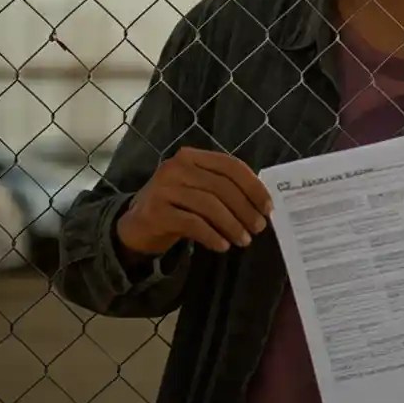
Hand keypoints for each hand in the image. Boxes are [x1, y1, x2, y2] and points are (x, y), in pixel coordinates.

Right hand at [115, 147, 272, 256]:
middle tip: (258, 228)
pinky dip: (212, 235)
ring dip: (232, 225)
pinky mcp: (156, 212)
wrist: (135, 226)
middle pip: (221, 186)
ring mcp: (164, 188)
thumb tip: (261, 204)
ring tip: (244, 240)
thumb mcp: (198, 189)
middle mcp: (176, 167)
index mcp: (191, 156)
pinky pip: (192, 223)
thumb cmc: (175, 206)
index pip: (230, 166)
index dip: (253, 186)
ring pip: (209, 205)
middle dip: (245, 209)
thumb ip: (223, 188)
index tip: (267, 207)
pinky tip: (222, 246)